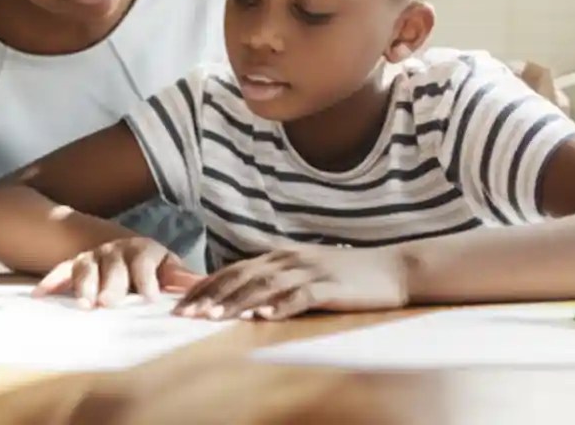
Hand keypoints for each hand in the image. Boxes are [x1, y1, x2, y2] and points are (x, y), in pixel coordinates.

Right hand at [32, 237, 203, 308]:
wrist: (120, 249)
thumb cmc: (150, 267)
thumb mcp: (167, 268)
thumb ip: (182, 279)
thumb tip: (207, 284)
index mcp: (143, 250)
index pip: (145, 262)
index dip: (147, 279)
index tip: (150, 299)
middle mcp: (116, 250)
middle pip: (113, 264)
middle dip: (112, 284)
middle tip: (108, 303)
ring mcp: (93, 256)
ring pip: (86, 267)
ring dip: (83, 285)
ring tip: (84, 305)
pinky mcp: (74, 264)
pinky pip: (61, 270)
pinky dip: (51, 281)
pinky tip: (40, 295)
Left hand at [172, 244, 408, 320]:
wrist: (394, 269)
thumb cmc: (346, 275)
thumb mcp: (304, 272)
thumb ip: (275, 279)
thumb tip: (242, 298)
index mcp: (279, 256)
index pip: (232, 270)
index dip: (205, 286)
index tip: (180, 303)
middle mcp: (289, 259)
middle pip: (241, 276)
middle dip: (210, 296)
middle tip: (184, 314)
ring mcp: (310, 271)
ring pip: (265, 285)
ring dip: (236, 302)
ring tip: (213, 318)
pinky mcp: (331, 286)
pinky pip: (301, 296)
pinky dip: (280, 306)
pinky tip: (264, 318)